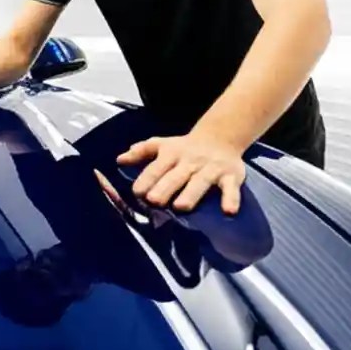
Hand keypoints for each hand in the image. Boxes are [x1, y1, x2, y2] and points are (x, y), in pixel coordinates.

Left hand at [116, 132, 246, 214]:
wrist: (220, 137)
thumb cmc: (184, 148)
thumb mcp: (161, 145)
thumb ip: (140, 152)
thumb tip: (119, 160)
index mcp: (171, 154)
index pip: (156, 167)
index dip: (147, 179)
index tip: (138, 192)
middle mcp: (190, 161)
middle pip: (176, 176)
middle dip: (165, 188)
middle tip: (154, 201)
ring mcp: (210, 169)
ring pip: (200, 182)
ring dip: (191, 194)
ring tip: (181, 206)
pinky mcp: (230, 176)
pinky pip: (230, 189)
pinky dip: (231, 199)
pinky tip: (228, 211)